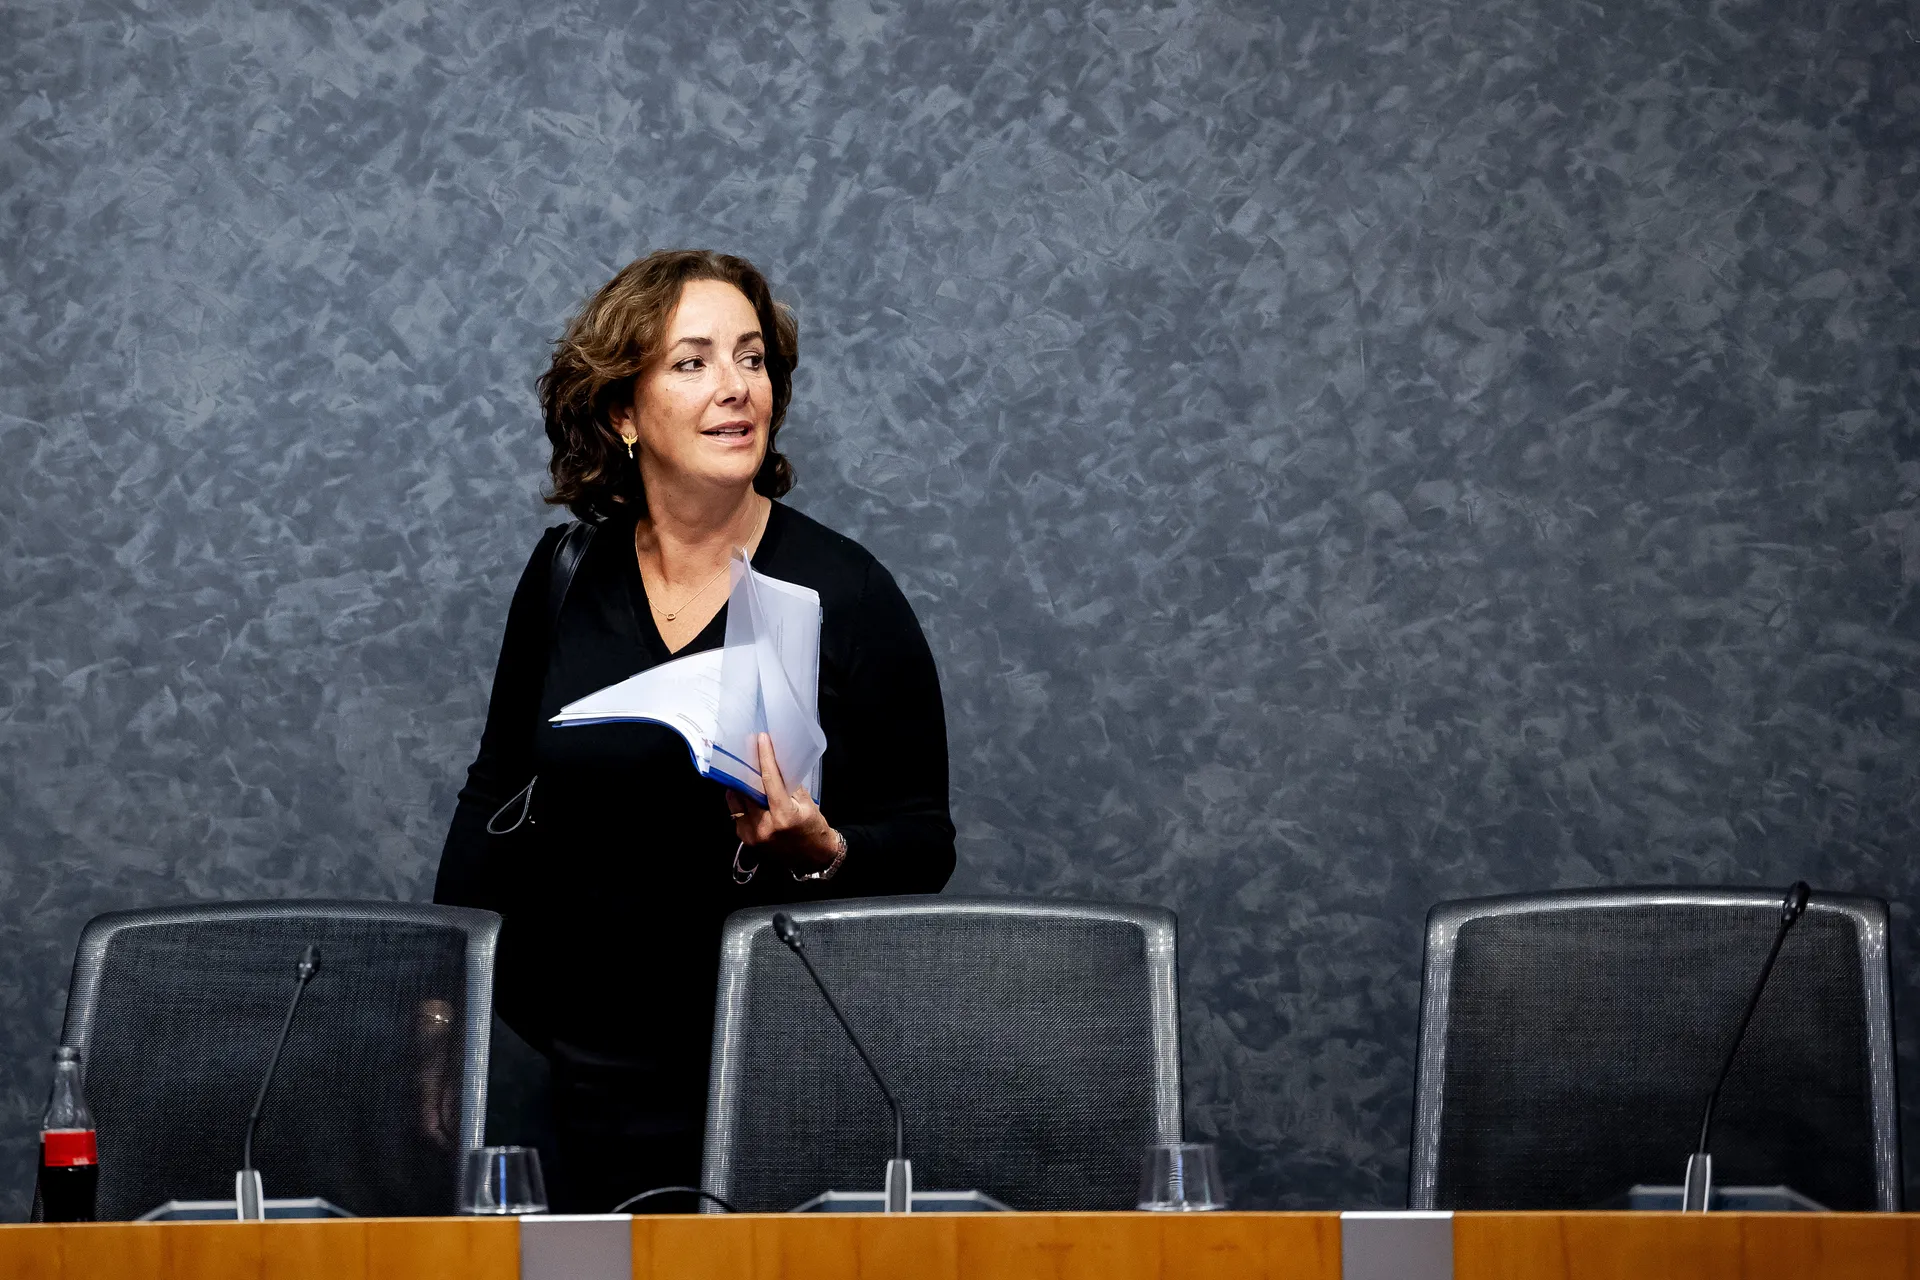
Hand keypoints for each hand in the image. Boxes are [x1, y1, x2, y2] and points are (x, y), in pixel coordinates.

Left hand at [727, 733, 841, 872]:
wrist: (813, 858)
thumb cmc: (814, 828)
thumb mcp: (807, 804)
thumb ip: (790, 785)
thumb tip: (775, 764)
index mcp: (783, 816)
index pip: (769, 780)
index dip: (764, 757)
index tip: (760, 740)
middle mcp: (764, 827)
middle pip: (746, 790)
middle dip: (747, 769)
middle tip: (748, 753)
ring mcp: (752, 835)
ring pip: (736, 801)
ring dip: (740, 786)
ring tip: (746, 772)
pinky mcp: (746, 839)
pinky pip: (737, 813)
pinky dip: (741, 802)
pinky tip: (748, 794)